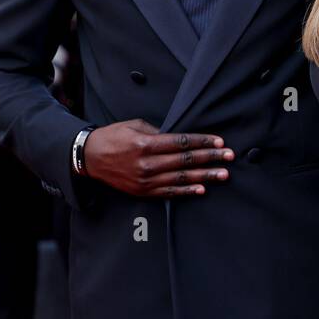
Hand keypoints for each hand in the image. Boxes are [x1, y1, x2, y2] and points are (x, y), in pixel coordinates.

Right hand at [82, 119, 233, 197]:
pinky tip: (203, 189)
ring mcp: (145, 179)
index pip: (181, 142)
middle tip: (229, 157)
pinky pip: (169, 192)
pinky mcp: (143, 191)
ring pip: (181, 178)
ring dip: (205, 176)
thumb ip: (160, 132)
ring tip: (223, 174)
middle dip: (210, 158)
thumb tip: (182, 138)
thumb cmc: (114, 136)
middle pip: (186, 161)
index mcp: (146, 143)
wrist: (88, 157)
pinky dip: (187, 191)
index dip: (203, 142)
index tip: (220, 142)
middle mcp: (147, 163)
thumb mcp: (136, 125)